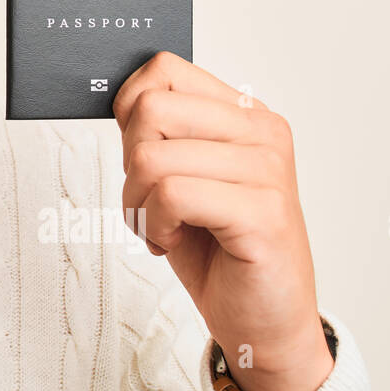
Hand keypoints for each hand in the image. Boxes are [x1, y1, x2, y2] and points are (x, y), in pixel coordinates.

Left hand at [113, 51, 334, 390]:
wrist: (264, 320)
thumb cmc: (218, 249)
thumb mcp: (180, 176)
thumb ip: (160, 133)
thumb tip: (121, 97)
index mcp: (246, 115)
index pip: (164, 70)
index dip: (131, 113)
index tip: (141, 158)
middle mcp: (263, 134)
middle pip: (151, 110)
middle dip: (130, 164)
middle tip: (150, 201)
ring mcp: (268, 171)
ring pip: (152, 157)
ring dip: (138, 204)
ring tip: (164, 227)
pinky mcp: (263, 213)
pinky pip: (171, 195)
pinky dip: (154, 225)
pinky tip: (174, 241)